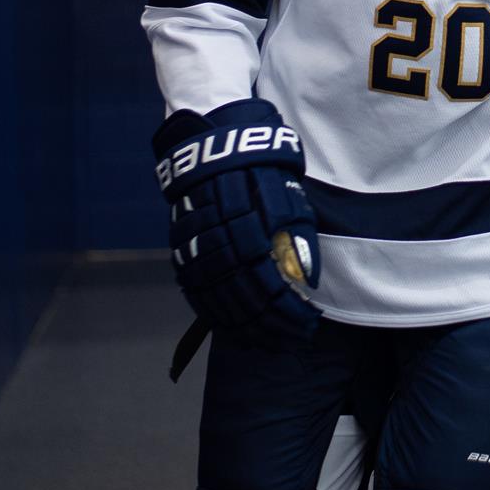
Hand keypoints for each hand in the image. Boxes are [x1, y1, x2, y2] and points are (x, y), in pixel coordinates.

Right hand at [154, 99, 320, 346]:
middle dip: (271, 327)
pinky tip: (236, 329)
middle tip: (293, 341)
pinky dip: (217, 317)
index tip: (308, 326)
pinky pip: (196, 294)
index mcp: (249, 226)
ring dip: (245, 329)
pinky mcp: (181, 251)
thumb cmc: (260, 169)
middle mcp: (219, 241)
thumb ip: (297, 237)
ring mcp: (195, 248)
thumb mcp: (288, 195)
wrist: (210, 147)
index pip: (271, 285)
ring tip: (269, 343)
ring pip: (219, 302)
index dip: (290, 312)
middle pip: (244, 299)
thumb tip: (305, 281)